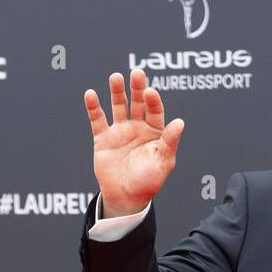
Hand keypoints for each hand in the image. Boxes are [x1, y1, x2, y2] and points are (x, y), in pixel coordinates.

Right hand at [83, 68, 183, 215]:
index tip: (151, 92)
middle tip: (137, 73)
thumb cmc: (149, 182)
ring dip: (117, 91)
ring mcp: (120, 131)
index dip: (153, 100)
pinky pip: (97, 119)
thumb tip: (180, 122)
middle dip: (137, 88)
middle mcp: (137, 127)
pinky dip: (93, 107)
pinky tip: (91, 94)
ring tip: (116, 77)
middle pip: (137, 102)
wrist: (126, 198)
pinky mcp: (103, 138)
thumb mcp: (163, 163)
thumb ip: (170, 142)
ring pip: (118, 105)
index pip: (155, 110)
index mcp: (154, 132)